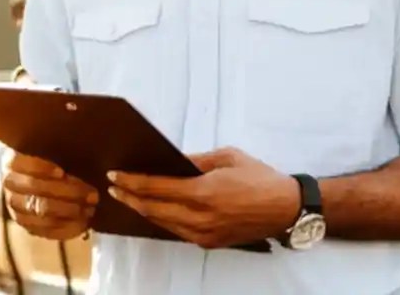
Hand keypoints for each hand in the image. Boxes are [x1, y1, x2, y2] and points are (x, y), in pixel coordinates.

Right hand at [2, 151, 99, 240]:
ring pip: (40, 212)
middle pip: (36, 189)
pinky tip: (83, 223)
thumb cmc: (54, 161)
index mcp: (13, 162)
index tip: (62, 172)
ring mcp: (16, 208)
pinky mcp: (26, 227)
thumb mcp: (57, 153)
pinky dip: (66, 228)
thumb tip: (86, 157)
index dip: (42, 168)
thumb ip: (64, 155)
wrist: (41, 180)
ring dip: (69, 211)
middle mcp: (10, 186)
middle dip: (68, 192)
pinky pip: (45, 231)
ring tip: (90, 209)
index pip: (22, 164)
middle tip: (93, 195)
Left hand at [107, 147, 299, 249]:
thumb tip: (173, 161)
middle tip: (114, 187)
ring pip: (162, 223)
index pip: (156, 188)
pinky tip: (156, 210)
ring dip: (143, 211)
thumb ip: (197, 160)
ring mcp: (203, 234)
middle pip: (152, 209)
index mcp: (204, 191)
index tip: (115, 175)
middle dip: (129, 197)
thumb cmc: (260, 178)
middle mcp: (200, 216)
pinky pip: (177, 231)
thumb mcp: (228, 157)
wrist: (285, 209)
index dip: (132, 181)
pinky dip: (162, 220)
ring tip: (129, 198)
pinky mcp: (209, 243)